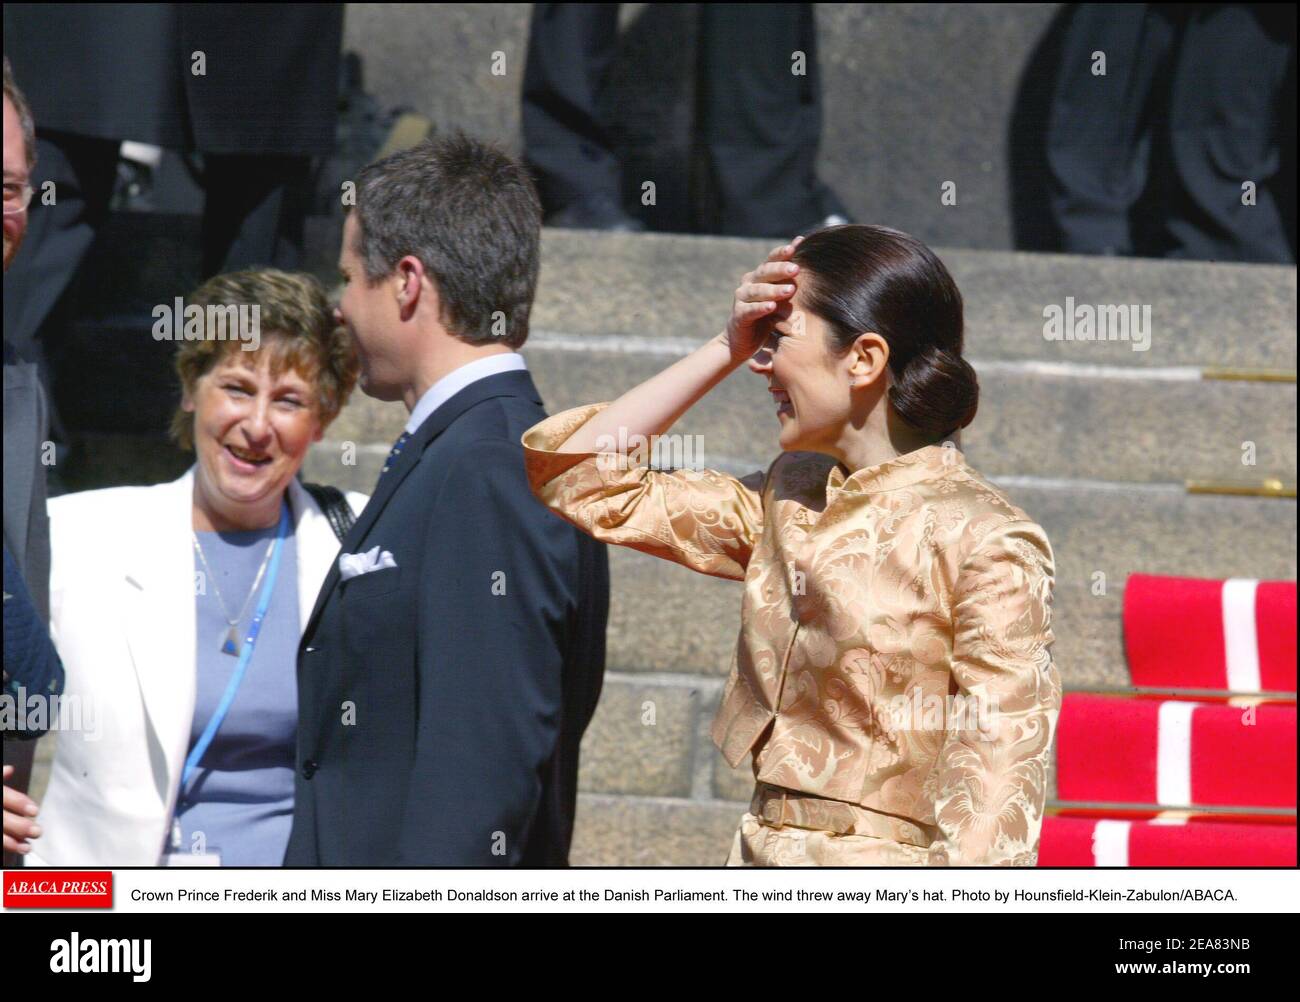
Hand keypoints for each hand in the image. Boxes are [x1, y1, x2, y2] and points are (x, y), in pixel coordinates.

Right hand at [3, 764, 41, 854]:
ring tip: (28, 847)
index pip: (4, 796)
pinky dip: (6, 844)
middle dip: (19, 826)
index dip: (18, 803)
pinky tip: (19, 847)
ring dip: (11, 842)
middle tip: (38, 832)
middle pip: (1, 819)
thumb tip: (10, 770)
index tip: (35, 811)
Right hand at [721, 237, 802, 362]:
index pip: (772, 259)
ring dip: (773, 289)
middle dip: (781, 269)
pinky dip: (760, 308)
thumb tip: (805, 250)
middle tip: (796, 269)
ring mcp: (742, 298)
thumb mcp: (780, 296)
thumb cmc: (767, 315)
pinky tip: (771, 307)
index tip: (798, 246)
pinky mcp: (738, 315)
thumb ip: (789, 277)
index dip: (783, 252)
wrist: (743, 340)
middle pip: (765, 271)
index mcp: (761, 275)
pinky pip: (749, 310)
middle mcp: (749, 282)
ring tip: (790, 290)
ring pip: (757, 290)